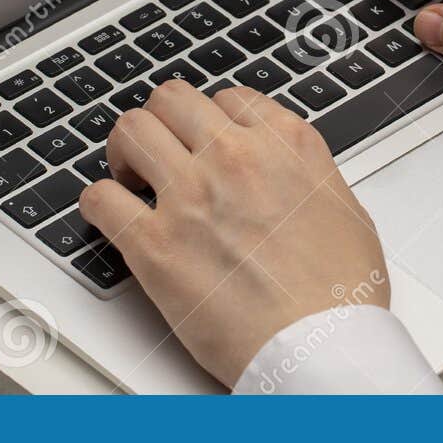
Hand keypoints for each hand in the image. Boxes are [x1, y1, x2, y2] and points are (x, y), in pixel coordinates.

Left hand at [78, 81, 386, 385]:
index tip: (206, 139)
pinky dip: (98, 202)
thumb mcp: (344, 206)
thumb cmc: (341, 292)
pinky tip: (111, 214)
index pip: (229, 98)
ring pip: (132, 131)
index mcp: (286, 144)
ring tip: (131, 176)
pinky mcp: (155, 245)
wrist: (323, 345)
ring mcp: (191, 196)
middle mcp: (236, 157)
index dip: (212, 119)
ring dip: (126, 150)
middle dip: (162, 121)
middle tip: (160, 149)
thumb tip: (286, 173)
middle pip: (172, 99)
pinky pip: (100, 198)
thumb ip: (305, 174)